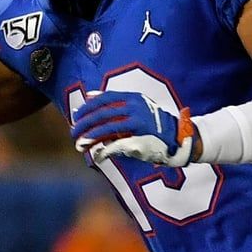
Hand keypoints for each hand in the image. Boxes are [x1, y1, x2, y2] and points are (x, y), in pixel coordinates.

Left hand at [70, 89, 197, 166]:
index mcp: (132, 97)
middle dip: (84, 124)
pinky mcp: (139, 139)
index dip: (87, 107)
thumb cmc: (152, 123)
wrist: (176, 137)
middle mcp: (134, 107)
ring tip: (80, 144)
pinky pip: (116, 144)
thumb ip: (114, 102)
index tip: (76, 116)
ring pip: (105, 129)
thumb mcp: (136, 106)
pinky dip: (103, 150)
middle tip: (74, 132)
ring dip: (90, 137)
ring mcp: (137, 122)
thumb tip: (89, 96)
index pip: (104, 99)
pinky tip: (96, 155)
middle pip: (101, 113)